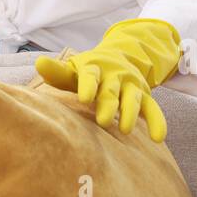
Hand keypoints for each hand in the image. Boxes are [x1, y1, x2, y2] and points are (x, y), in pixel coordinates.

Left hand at [34, 18, 181, 141]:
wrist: (117, 58)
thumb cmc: (86, 72)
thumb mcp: (72, 70)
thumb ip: (57, 72)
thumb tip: (39, 63)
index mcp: (93, 67)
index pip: (90, 75)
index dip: (88, 85)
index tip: (84, 97)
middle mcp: (114, 75)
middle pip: (111, 89)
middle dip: (109, 104)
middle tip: (103, 121)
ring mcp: (130, 85)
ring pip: (133, 98)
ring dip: (130, 112)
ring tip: (126, 130)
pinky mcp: (144, 95)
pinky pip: (153, 108)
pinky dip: (157, 121)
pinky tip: (158, 138)